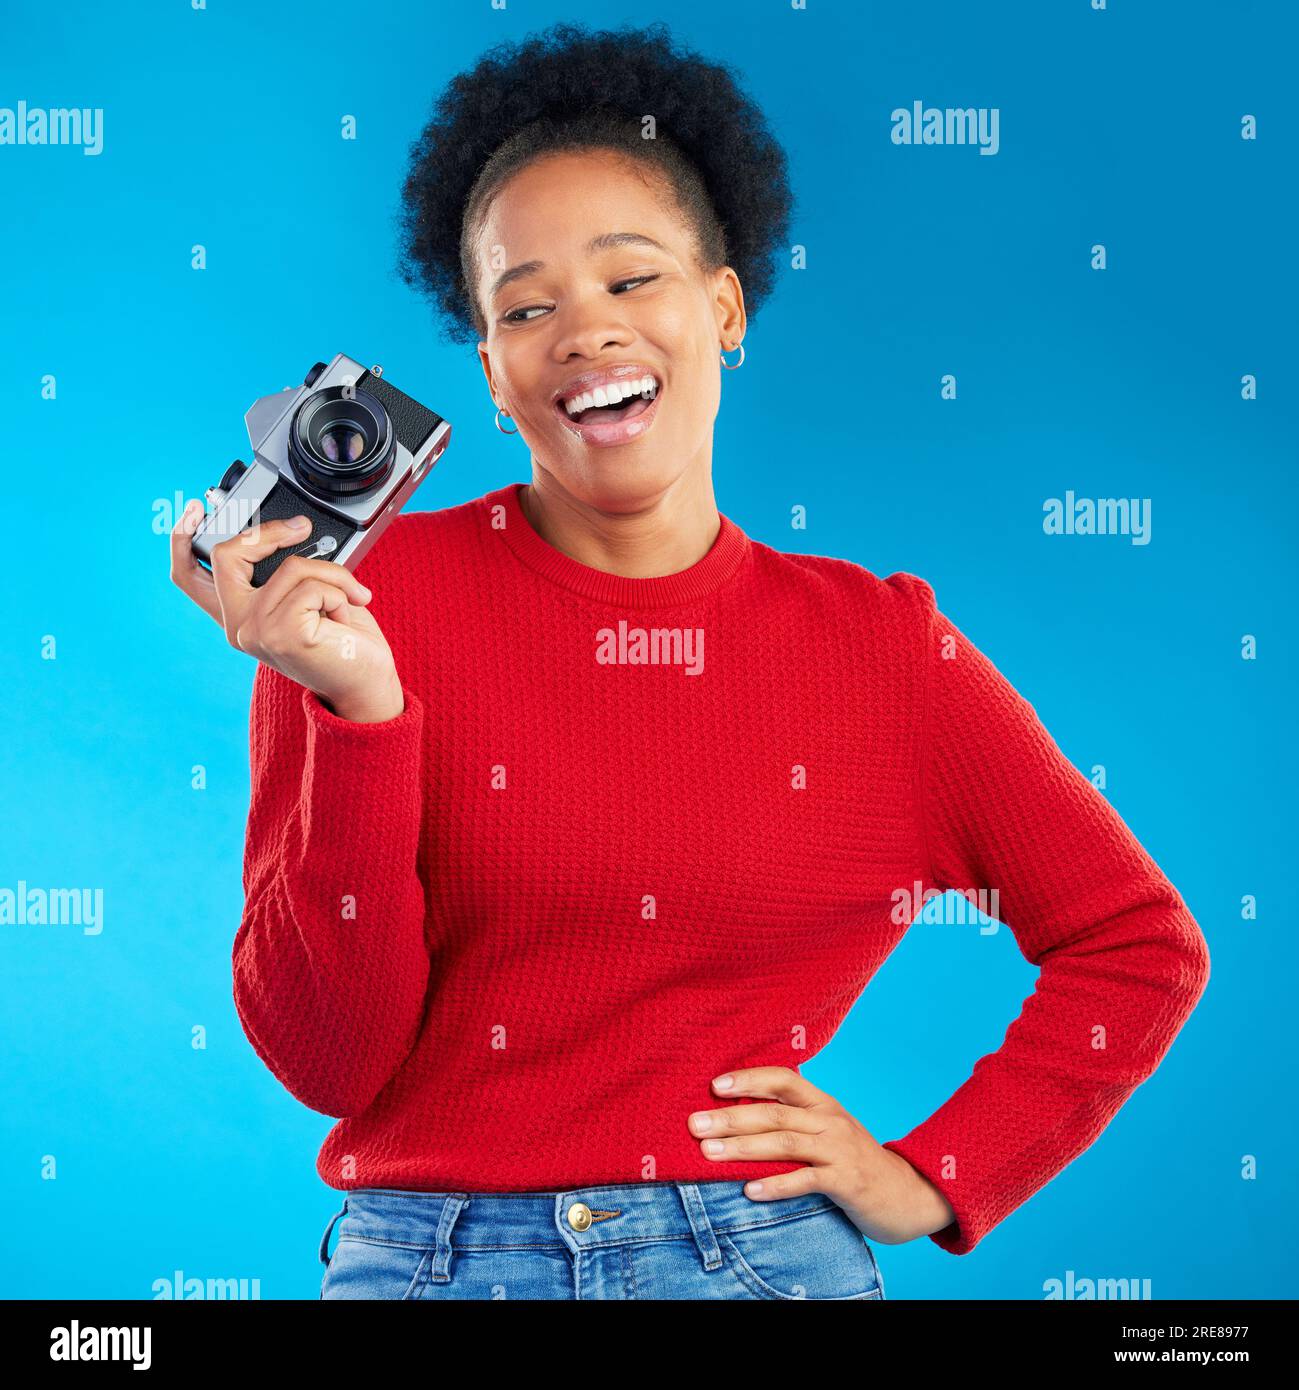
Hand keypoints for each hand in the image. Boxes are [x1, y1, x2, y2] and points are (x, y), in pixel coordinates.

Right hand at [169, 498, 403, 722]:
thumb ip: (286, 572)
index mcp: (238, 614)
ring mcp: (255, 631)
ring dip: (333, 574)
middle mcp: (238, 625)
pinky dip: (341, 592)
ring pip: (290, 567)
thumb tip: (293, 530)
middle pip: (228, 556)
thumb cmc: (344, 642)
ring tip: (349, 597)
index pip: (189, 577)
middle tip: (302, 529)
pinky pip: (313, 586)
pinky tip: (343, 617)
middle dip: (269, 532)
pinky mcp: (281, 634)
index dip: (181, 539)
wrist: (367, 684)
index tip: (193, 509)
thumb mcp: (307, 597)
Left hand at [687, 1066, 956, 1245]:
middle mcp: (830, 1120)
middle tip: (695, 1123)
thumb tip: (737, 1115)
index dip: (749, 1079)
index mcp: (823, 1103)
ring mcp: (840, 1150)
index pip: (784, 1079)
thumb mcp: (827, 1132)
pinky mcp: (848, 1182)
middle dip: (731, 1117)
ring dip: (744, 1147)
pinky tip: (749, 1190)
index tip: (715, 1085)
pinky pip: (807, 1181)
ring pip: (785, 1143)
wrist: (908, 1195)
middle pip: (775, 1113)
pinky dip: (777, 1185)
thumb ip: (792, 1121)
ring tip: (709, 1152)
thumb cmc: (854, 1162)